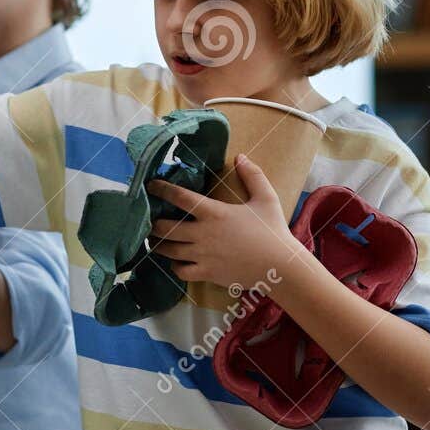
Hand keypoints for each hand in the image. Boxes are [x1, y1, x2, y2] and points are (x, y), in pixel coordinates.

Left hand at [147, 155, 305, 293]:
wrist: (280, 267)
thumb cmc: (272, 231)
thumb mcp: (266, 198)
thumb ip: (253, 175)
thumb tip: (240, 156)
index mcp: (214, 213)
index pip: (180, 197)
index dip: (162, 189)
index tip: (150, 186)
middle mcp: (203, 234)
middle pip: (164, 227)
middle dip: (153, 223)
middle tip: (149, 219)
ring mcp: (202, 256)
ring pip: (168, 250)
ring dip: (159, 245)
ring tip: (155, 240)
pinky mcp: (206, 273)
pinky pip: (180, 271)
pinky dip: (175, 266)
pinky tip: (177, 261)